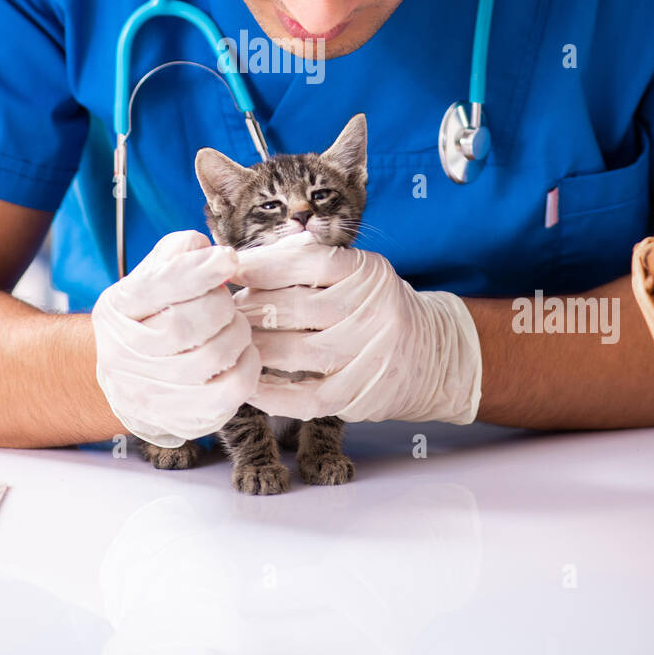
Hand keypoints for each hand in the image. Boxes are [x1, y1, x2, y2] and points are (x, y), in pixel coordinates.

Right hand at [93, 230, 260, 446]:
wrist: (129, 377)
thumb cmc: (151, 317)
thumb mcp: (154, 275)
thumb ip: (179, 255)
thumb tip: (210, 253)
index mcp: (117, 309)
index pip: (156, 287)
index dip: (197, 270)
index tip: (228, 258)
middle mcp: (122, 355)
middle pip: (184, 326)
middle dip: (220, 306)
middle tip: (226, 301)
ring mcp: (149, 394)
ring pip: (210, 359)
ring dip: (236, 335)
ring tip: (234, 326)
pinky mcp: (180, 420)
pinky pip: (228, 393)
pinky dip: (247, 368)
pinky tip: (241, 355)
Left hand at [231, 231, 481, 424]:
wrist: (432, 355)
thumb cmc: (376, 307)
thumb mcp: (357, 272)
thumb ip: (310, 259)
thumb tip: (248, 257)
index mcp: (367, 273)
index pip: (304, 261)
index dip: (260, 264)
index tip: (229, 268)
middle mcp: (372, 311)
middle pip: (292, 307)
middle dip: (248, 308)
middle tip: (221, 311)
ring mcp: (367, 355)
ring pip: (294, 351)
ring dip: (253, 347)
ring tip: (229, 342)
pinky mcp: (359, 395)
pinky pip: (305, 397)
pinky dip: (271, 393)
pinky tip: (248, 384)